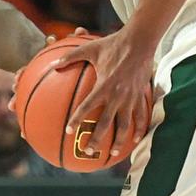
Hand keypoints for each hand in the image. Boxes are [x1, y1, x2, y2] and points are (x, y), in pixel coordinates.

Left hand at [51, 26, 155, 162]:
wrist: (139, 42)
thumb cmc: (113, 44)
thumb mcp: (90, 48)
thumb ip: (71, 57)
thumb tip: (54, 65)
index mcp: (103, 86)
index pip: (87, 107)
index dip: (77, 120)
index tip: (69, 131)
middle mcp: (116, 96)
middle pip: (106, 124)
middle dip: (97, 140)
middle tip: (88, 151)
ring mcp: (130, 98)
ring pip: (125, 125)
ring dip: (119, 141)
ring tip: (112, 153)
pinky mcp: (141, 97)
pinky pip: (141, 117)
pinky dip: (139, 130)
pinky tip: (135, 140)